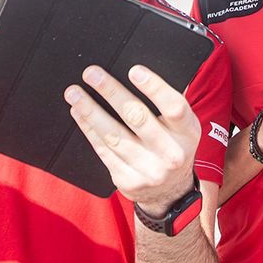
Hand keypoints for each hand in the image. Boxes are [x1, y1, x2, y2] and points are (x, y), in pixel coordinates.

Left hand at [65, 64, 199, 213]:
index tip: (134, 71)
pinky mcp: (128, 181)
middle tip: (91, 73)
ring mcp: (149, 170)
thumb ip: (168, 104)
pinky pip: (103, 151)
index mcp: (188, 133)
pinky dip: (89, 130)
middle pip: (137, 118)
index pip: (174, 107)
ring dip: (90, 111)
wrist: (170, 191)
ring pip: (114, 135)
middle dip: (111, 92)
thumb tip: (137, 74)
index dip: (155, 88)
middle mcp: (171, 153)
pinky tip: (79, 114)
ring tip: (74, 93)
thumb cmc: (172, 144)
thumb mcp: (182, 127)